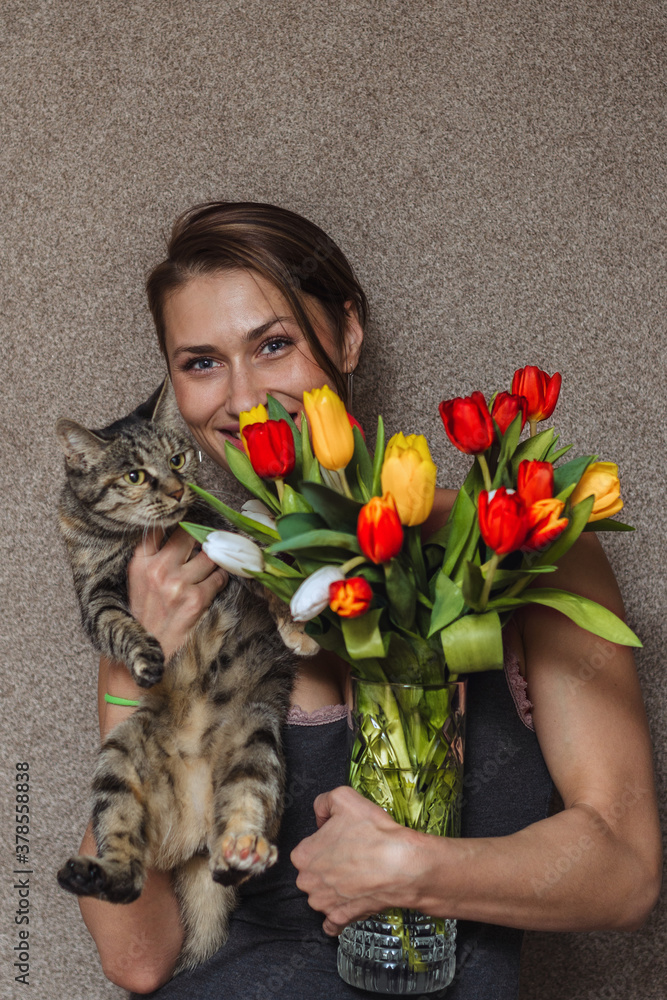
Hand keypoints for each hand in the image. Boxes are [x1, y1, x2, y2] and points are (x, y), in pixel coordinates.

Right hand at [127, 526, 227, 659]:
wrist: (148, 652)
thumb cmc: (146, 615)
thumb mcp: (138, 582)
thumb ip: (153, 556)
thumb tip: (184, 531)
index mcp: (139, 563)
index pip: (160, 527)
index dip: (178, 520)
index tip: (190, 519)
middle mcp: (158, 570)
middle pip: (188, 534)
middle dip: (201, 536)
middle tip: (209, 539)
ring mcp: (178, 584)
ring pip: (209, 555)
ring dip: (215, 559)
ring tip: (212, 565)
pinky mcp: (196, 599)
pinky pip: (219, 577)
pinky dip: (221, 577)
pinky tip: (215, 582)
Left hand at [290, 786, 421, 935]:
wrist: (402, 865)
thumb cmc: (374, 833)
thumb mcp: (344, 797)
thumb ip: (323, 802)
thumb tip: (320, 814)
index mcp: (303, 855)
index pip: (306, 848)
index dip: (324, 841)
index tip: (340, 839)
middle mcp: (308, 882)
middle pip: (312, 872)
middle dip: (326, 865)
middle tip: (350, 856)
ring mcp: (323, 903)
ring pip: (321, 895)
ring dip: (333, 889)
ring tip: (356, 875)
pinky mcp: (340, 918)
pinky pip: (331, 922)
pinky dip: (337, 916)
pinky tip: (348, 903)